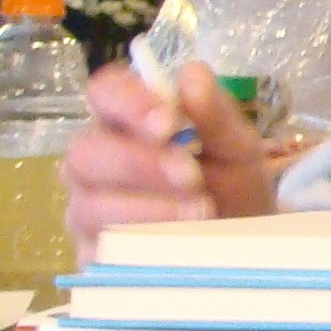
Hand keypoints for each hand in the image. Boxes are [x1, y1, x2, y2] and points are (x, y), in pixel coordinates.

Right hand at [64, 63, 277, 248]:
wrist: (245, 244)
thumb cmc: (231, 185)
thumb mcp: (237, 149)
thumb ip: (216, 113)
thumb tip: (192, 74)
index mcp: (125, 121)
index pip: (104, 93)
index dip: (128, 102)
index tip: (168, 121)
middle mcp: (96, 163)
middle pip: (86, 152)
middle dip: (140, 163)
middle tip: (191, 175)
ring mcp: (88, 211)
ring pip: (89, 205)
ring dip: (147, 208)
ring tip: (200, 211)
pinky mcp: (94, 256)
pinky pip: (99, 252)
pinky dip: (142, 244)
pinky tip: (179, 242)